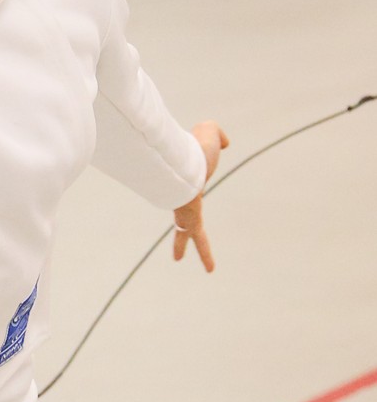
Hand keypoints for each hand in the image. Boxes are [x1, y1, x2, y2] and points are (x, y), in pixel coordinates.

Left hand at [172, 121, 228, 272]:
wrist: (186, 161)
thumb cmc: (196, 147)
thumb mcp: (209, 132)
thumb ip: (216, 134)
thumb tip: (224, 144)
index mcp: (189, 183)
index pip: (189, 192)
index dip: (191, 190)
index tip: (189, 185)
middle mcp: (184, 199)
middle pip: (182, 218)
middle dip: (180, 232)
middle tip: (176, 248)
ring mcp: (185, 210)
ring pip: (188, 233)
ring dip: (192, 249)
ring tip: (190, 263)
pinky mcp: (190, 219)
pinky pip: (200, 240)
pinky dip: (206, 254)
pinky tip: (210, 269)